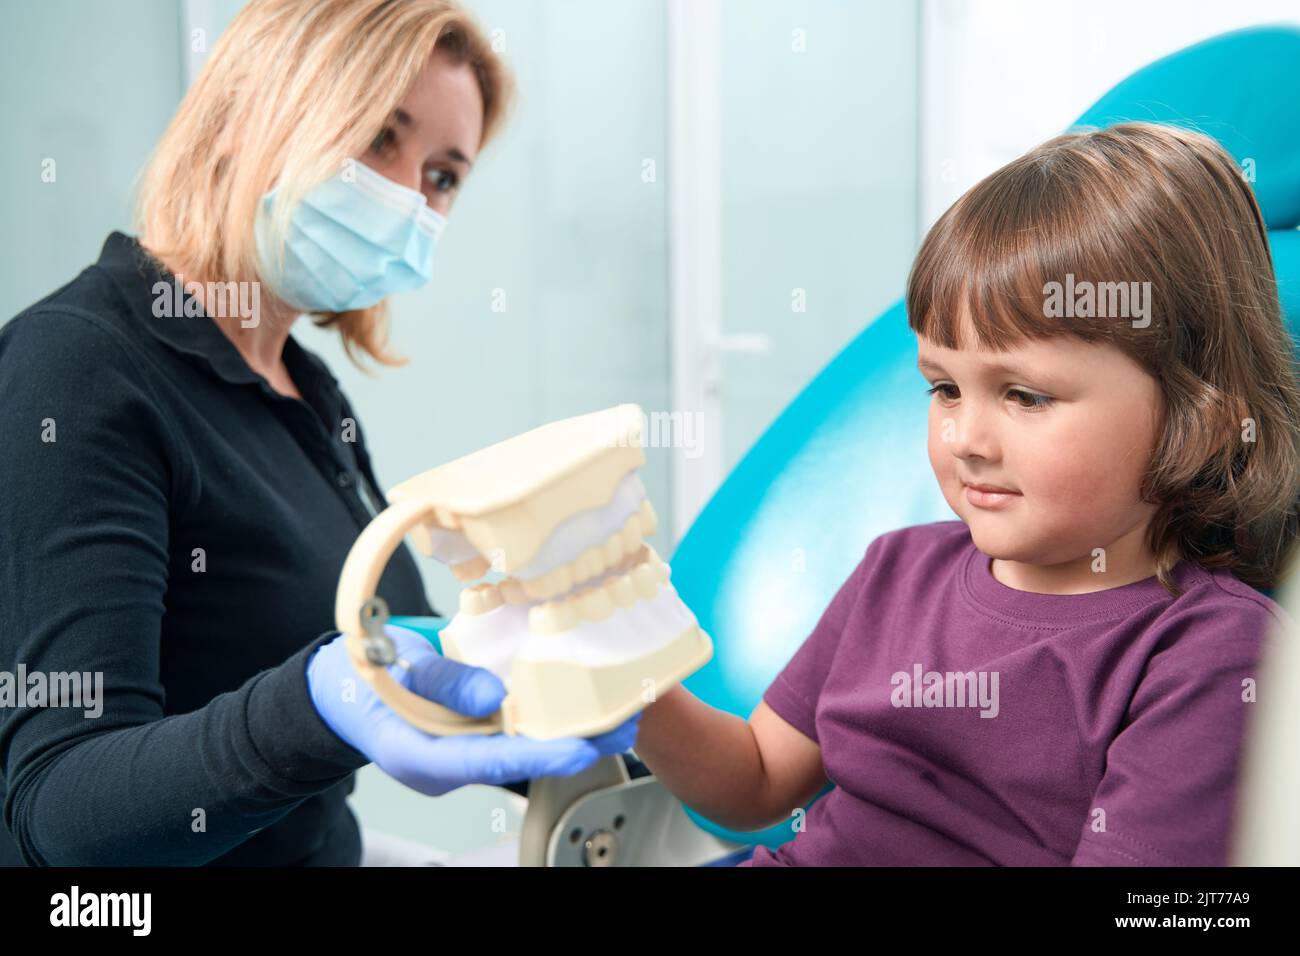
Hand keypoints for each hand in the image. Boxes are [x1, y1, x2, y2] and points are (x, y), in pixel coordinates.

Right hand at [307, 626, 640, 795]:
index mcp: (420, 757)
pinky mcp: (469, 738)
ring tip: (621, 714)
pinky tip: (583, 705)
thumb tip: (494, 698)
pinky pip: (514, 735)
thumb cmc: (357, 679)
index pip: (489, 760)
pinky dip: (549, 720)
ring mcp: (459, 754)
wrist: (336, 690)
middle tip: (624, 726)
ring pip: (522, 749)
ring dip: (570, 732)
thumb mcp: (391, 669)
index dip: (540, 756)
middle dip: (573, 746)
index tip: (581, 748)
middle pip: (518, 760)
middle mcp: (447, 764)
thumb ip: (443, 683)